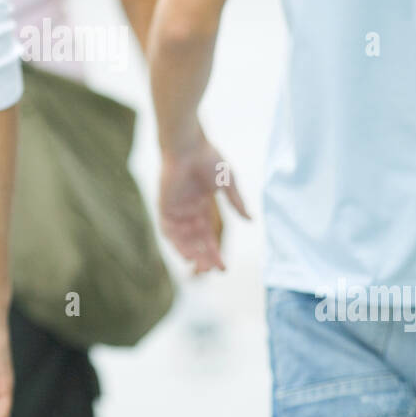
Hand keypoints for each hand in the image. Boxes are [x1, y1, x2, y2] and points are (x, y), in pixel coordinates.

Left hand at [159, 131, 250, 273]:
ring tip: (201, 266)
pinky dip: (176, 243)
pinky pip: (168, 231)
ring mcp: (176, 209)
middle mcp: (188, 211)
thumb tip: (251, 220)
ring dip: (191, 253)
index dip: (215, 252)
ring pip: (182, 240)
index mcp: (202, 205)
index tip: (224, 268)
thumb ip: (237, 202)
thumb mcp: (228, 183)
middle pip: (196, 241)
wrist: (188, 146)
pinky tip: (186, 254)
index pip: (208, 235)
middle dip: (204, 257)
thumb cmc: (208, 158)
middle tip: (212, 271)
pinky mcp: (164, 206)